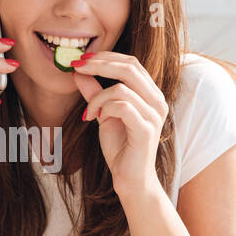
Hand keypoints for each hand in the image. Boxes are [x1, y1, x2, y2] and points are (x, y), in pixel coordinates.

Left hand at [71, 51, 168, 198]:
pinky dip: (103, 108)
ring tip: (89, 112)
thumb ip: (94, 93)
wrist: (130, 179)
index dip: (105, 57)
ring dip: (97, 97)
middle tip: (78, 68)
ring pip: (122, 88)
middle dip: (100, 64)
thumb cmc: (121, 148)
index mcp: (150, 94)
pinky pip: (121, 106)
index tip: (81, 60)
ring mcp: (154, 115)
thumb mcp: (103, 114)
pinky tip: (94, 119)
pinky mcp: (146, 129)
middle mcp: (157, 101)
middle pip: (130, 67)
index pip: (131, 62)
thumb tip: (79, 72)